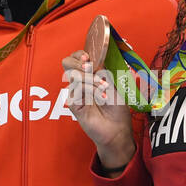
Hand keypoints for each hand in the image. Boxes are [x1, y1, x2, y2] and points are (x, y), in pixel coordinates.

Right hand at [62, 50, 134, 170]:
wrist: (118, 130)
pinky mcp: (74, 105)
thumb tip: (94, 60)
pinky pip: (76, 89)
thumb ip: (102, 73)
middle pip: (67, 64)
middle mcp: (81, 84)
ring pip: (73, 76)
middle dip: (78, 62)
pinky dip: (90, 90)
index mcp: (90, 78)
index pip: (76, 59)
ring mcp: (76, 94)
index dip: (79, 55)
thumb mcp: (113, 86)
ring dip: (91, 79)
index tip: (88, 57)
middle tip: (89, 67)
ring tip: (103, 88)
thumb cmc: (117, 111)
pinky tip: (100, 97)